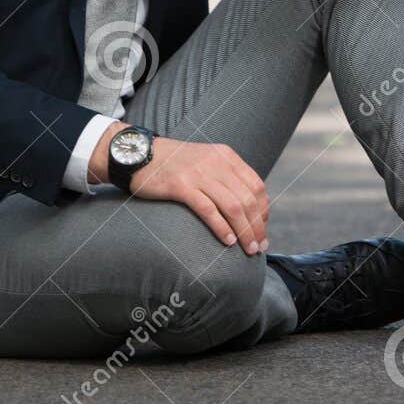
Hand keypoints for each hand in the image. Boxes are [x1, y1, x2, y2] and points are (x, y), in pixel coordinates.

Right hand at [90, 123, 268, 254]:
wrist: (140, 154)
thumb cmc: (174, 163)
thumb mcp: (205, 160)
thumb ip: (225, 176)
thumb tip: (246, 206)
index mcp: (225, 156)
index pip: (256, 185)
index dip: (263, 210)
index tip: (262, 228)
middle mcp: (216, 162)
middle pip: (247, 199)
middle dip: (257, 226)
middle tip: (259, 246)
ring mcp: (198, 173)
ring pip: (232, 206)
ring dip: (244, 231)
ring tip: (248, 249)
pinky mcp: (180, 186)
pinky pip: (208, 209)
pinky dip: (221, 227)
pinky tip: (228, 241)